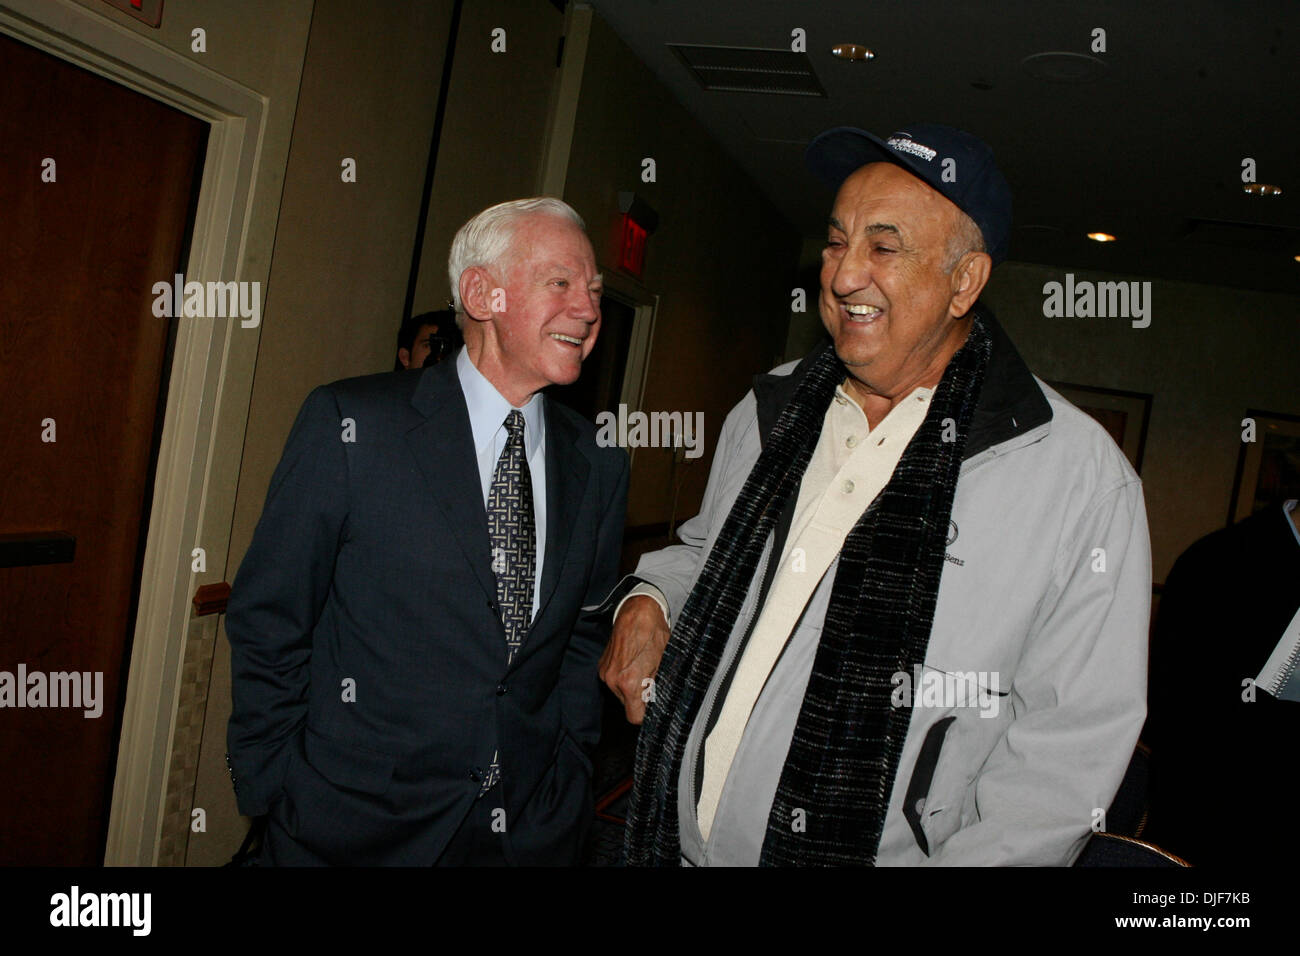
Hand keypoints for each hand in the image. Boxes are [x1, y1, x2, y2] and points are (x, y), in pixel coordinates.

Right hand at [598, 595, 669, 723]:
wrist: (637, 612)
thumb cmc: (654, 634)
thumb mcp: (665, 664)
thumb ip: (662, 688)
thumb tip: (663, 704)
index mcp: (630, 683)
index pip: (635, 718)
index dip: (646, 715)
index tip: (653, 707)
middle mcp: (614, 681)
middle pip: (628, 706)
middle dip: (640, 699)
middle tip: (652, 683)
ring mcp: (605, 673)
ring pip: (621, 694)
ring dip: (632, 688)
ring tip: (643, 669)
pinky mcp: (602, 667)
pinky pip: (614, 682)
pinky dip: (623, 678)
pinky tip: (633, 663)